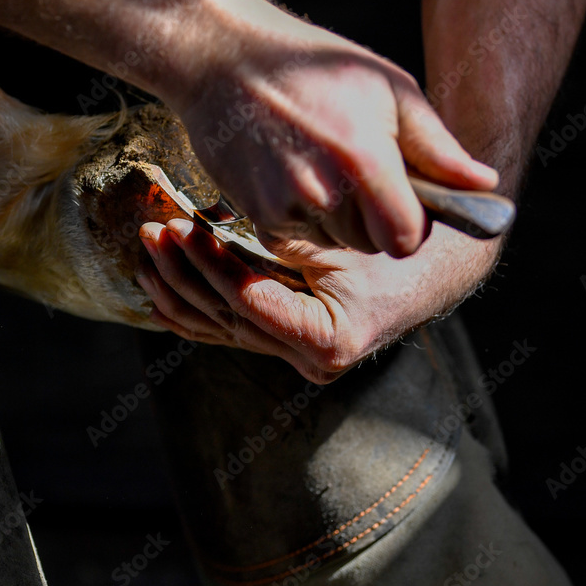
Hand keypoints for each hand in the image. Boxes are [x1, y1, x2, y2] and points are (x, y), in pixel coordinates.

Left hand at [135, 217, 495, 382]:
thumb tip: (229, 225)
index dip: (213, 266)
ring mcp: (295, 355)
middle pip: (228, 318)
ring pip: (220, 327)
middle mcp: (310, 360)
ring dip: (178, 287)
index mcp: (331, 339)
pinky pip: (227, 330)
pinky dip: (190, 306)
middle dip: (186, 271)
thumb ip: (296, 238)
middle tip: (155, 230)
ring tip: (148, 247)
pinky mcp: (284, 341)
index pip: (253, 305)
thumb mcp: (353, 230)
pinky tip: (158, 280)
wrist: (437, 258)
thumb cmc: (402, 236)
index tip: (184, 228)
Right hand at [168, 0, 497, 256]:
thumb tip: (485, 185)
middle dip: (374, 220)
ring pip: (334, 243)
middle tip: (359, 174)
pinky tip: (293, 173)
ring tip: (322, 167)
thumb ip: (437, 147)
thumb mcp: (389, 89)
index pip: (406, 239)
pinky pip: (298, 237)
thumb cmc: (316, 67)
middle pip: (370, 245)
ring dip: (337, 219)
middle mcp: (323, 191)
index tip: (405, 203)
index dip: (412, 226)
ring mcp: (284, 206)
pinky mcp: (256, 214)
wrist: (226, 61)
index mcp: (364, 159)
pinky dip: (302, 216)